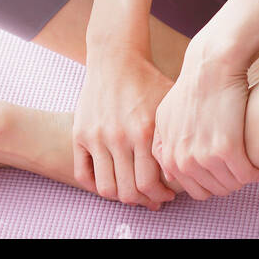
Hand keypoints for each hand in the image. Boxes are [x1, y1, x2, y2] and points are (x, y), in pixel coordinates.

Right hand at [72, 48, 177, 208]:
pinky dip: (96, 186)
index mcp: (144, 130)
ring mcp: (96, 136)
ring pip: (106, 188)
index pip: (149, 183)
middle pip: (128, 191)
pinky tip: (111, 179)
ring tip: (131, 191)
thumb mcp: (168, 104)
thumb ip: (172, 137)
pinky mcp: (80, 134)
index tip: (166, 196)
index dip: (160, 196)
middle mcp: (119, 136)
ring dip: (121, 197)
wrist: (116, 57)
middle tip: (151, 199)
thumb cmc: (147, 80)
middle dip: (143, 201)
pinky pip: (83, 175)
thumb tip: (178, 174)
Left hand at [152, 37, 258, 199]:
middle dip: (228, 183)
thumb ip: (164, 144)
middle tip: (238, 168)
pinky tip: (257, 165)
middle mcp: (183, 160)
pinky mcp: (227, 149)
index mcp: (168, 156)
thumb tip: (169, 171)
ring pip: (230, 186)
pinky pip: (246, 176)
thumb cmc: (192, 86)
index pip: (194, 190)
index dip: (212, 183)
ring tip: (248, 165)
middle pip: (213, 191)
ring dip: (241, 179)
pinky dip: (254, 173)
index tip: (223, 171)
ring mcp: (204, 156)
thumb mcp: (165, 116)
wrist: (211, 64)